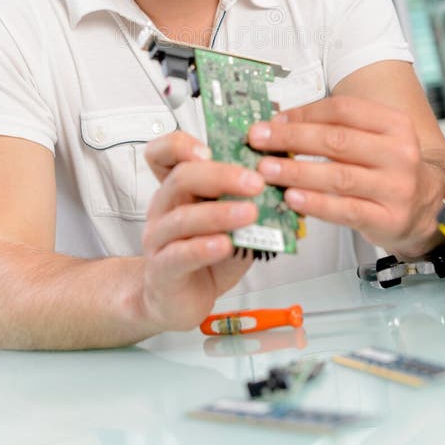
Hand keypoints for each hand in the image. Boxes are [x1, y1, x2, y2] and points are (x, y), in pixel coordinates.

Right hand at [141, 131, 262, 331]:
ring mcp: (159, 238)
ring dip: (219, 213)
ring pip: (182, 217)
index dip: (181, 145)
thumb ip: (245, 201)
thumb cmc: (206, 257)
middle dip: (221, 175)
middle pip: (181, 177)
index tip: (212, 149)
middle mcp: (164, 207)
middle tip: (255, 182)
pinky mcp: (162, 270)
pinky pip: (179, 255)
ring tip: (250, 213)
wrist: (179, 300)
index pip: (164, 152)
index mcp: (178, 188)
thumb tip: (286, 181)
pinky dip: (203, 248)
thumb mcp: (230, 222)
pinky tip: (225, 245)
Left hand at [247, 96, 444, 258]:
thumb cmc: (389, 169)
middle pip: (337, 141)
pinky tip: (292, 197)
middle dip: (292, 139)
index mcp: (395, 124)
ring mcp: (397, 188)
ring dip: (296, 171)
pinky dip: (316, 203)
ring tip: (265, 169)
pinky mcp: (389, 218)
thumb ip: (336, 129)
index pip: (343, 111)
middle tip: (258, 140)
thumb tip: (280, 124)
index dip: (304, 113)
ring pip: (338, 176)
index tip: (274, 120)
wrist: (430, 207)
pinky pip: (346, 210)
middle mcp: (400, 153)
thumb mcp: (374, 139)